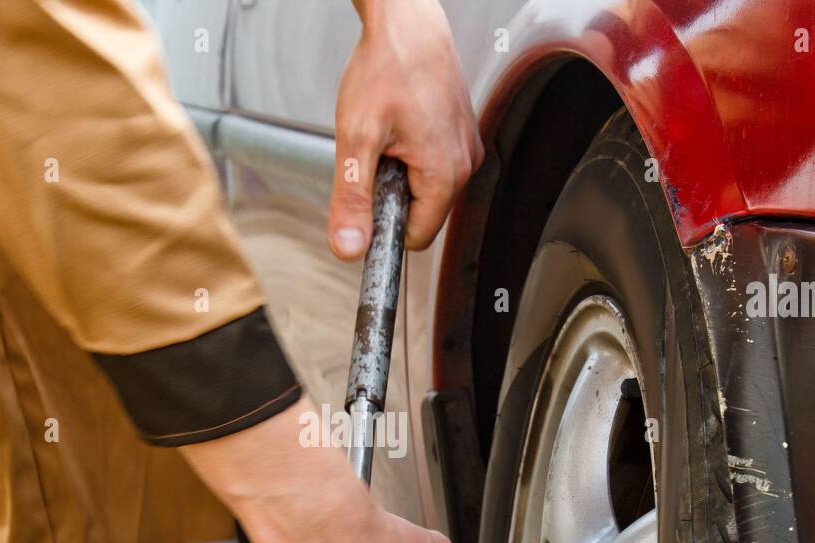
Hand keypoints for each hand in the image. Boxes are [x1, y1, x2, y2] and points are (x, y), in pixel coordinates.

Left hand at [328, 0, 482, 260]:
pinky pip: (432, 164)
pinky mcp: (459, 134)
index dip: (384, 223)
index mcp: (446, 174)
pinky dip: (410, 152)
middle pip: (421, 213)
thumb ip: (353, 200)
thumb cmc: (387, 66)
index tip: (368, 193)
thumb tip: (349, 248)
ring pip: (425, 189)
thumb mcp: (357, 138)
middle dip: (391, 193)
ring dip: (399, 172)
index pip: (414, 238)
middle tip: (376, 150)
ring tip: (388, 132)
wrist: (406, 22)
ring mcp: (465, 147)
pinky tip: (400, 122)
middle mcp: (465, 164)